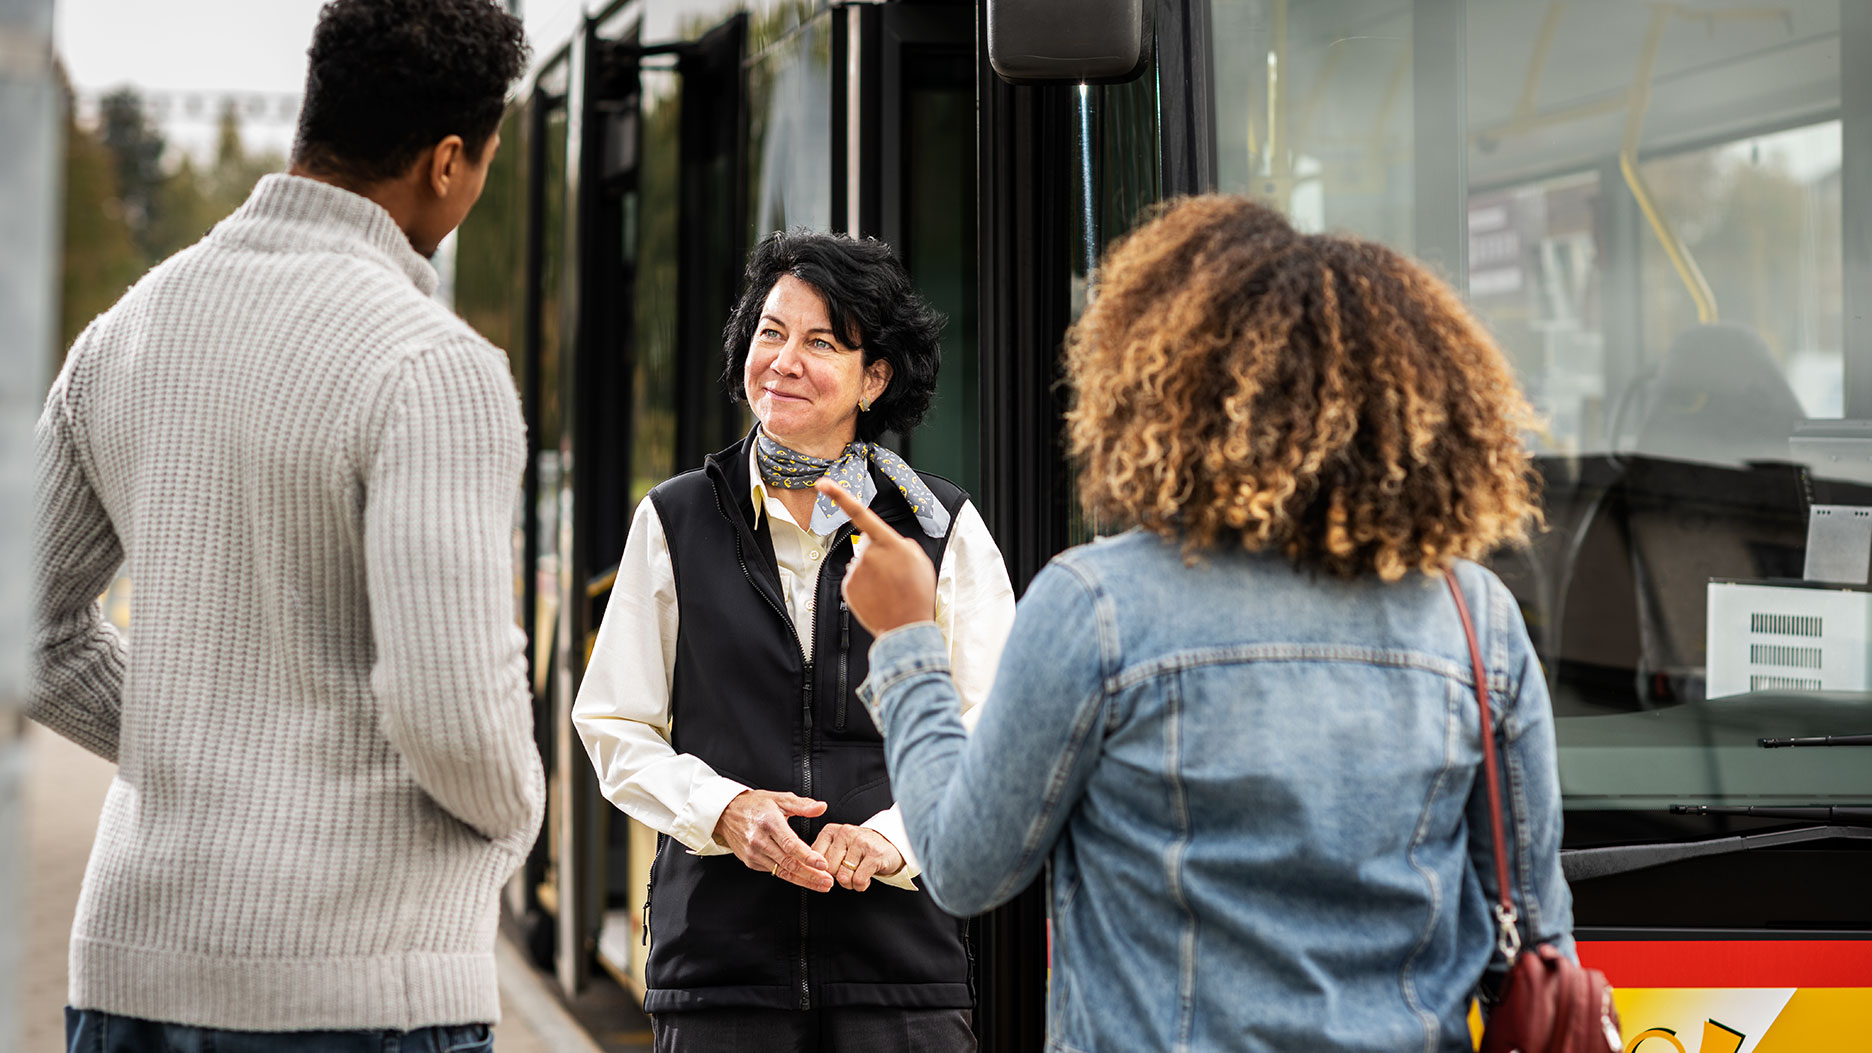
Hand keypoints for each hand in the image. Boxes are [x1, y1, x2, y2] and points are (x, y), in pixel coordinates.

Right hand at [713, 789, 834, 891]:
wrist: (727, 813)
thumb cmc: (756, 805)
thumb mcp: (779, 799)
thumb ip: (802, 805)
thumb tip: (822, 807)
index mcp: (769, 822)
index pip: (790, 844)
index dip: (807, 856)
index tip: (823, 864)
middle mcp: (759, 840)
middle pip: (788, 862)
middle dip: (810, 874)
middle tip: (828, 881)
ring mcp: (754, 853)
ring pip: (782, 871)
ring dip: (804, 880)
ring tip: (822, 885)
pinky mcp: (751, 862)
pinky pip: (774, 871)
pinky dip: (791, 877)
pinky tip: (804, 879)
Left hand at [810, 823, 905, 891]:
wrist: (888, 845)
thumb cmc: (858, 849)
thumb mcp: (837, 847)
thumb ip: (822, 857)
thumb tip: (811, 873)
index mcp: (831, 830)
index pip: (814, 858)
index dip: (822, 871)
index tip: (831, 871)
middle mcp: (845, 832)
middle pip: (829, 869)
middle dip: (837, 878)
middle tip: (847, 872)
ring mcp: (861, 842)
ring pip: (844, 877)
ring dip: (850, 883)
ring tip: (857, 874)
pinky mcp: (874, 854)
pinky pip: (858, 880)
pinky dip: (861, 886)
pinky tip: (866, 877)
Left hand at [813, 479, 936, 635]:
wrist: (907, 626)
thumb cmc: (917, 592)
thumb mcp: (919, 559)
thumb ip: (900, 543)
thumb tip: (883, 544)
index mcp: (888, 542)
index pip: (860, 513)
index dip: (840, 496)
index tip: (823, 483)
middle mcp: (868, 554)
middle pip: (867, 544)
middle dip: (879, 554)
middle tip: (897, 574)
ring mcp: (856, 571)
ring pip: (861, 563)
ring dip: (873, 572)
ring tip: (890, 588)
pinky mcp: (847, 587)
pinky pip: (855, 579)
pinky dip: (865, 586)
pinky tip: (878, 596)